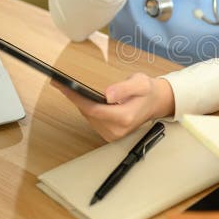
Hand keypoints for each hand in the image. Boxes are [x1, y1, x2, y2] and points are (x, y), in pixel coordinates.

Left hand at [51, 73, 174, 140]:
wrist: (156, 103)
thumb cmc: (148, 91)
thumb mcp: (140, 83)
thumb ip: (124, 88)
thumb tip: (108, 94)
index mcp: (125, 117)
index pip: (94, 109)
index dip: (77, 98)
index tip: (64, 87)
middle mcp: (118, 130)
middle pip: (89, 114)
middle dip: (76, 98)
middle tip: (62, 83)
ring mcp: (114, 134)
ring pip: (89, 117)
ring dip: (81, 104)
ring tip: (70, 89)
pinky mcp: (110, 135)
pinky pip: (93, 121)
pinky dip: (88, 109)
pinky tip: (84, 99)